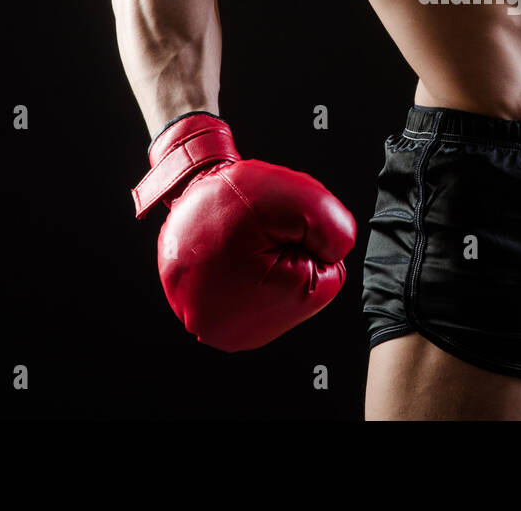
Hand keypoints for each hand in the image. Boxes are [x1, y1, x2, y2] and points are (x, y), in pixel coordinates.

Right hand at [132, 112, 356, 350]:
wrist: (183, 190)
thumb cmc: (230, 195)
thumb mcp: (299, 198)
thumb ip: (335, 229)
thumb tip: (338, 253)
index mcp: (262, 307)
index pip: (330, 274)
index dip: (311, 241)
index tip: (277, 230)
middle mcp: (231, 331)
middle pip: (303, 290)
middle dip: (291, 256)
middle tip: (257, 237)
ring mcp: (216, 329)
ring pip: (279, 293)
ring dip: (269, 266)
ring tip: (241, 246)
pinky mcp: (209, 319)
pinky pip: (253, 295)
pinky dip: (248, 274)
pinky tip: (231, 258)